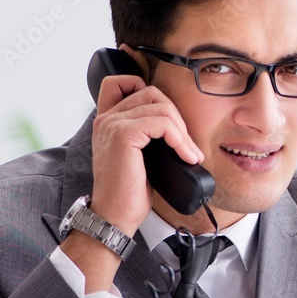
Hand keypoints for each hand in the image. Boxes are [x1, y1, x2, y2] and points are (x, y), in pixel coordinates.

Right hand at [88, 72, 203, 235]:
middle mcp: (106, 118)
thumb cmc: (127, 192)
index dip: (146, 88)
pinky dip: (180, 139)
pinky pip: (163, 124)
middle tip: (186, 145)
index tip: (167, 119)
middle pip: (151, 92)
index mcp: (107, 121)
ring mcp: (113, 124)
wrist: (115, 215)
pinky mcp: (124, 135)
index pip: (121, 82)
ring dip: (183, 131)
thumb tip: (177, 127)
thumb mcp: (138, 156)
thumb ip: (146, 134)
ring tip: (190, 154)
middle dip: (176, 116)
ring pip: (161, 107)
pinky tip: (187, 157)